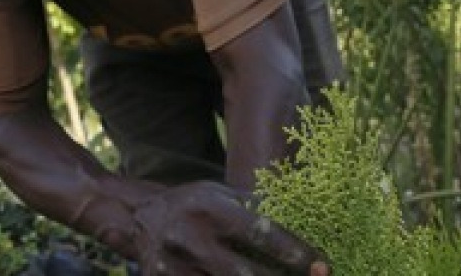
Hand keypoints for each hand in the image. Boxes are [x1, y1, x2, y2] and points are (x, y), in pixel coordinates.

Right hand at [130, 181, 328, 274]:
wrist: (137, 219)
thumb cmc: (191, 204)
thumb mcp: (219, 194)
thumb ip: (253, 206)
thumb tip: (302, 214)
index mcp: (208, 208)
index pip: (260, 233)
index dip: (295, 252)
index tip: (323, 265)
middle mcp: (190, 239)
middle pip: (246, 275)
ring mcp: (174, 270)